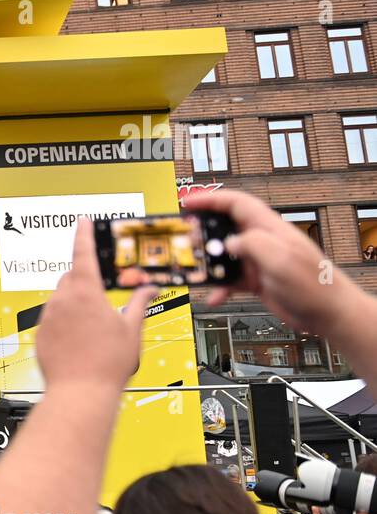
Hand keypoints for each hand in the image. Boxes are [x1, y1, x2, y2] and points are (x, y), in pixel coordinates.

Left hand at [35, 220, 155, 392]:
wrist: (80, 392)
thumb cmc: (107, 364)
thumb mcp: (132, 330)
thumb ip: (140, 303)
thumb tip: (150, 289)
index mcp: (86, 293)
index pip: (83, 254)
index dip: (84, 235)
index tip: (83, 221)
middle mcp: (62, 301)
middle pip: (72, 278)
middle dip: (85, 282)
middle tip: (101, 299)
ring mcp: (48, 317)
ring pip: (60, 299)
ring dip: (74, 304)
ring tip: (91, 328)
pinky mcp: (39, 334)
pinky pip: (51, 319)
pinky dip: (63, 322)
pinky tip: (77, 340)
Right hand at [185, 189, 368, 335]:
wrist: (328, 313)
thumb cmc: (315, 285)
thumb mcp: (281, 259)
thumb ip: (252, 244)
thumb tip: (228, 242)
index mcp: (269, 228)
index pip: (236, 203)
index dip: (211, 200)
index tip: (188, 203)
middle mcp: (261, 242)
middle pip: (225, 228)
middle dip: (202, 232)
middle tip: (184, 240)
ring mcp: (258, 261)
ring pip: (223, 256)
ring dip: (208, 264)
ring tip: (195, 270)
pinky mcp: (256, 281)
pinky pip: (230, 281)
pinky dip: (219, 288)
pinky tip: (214, 297)